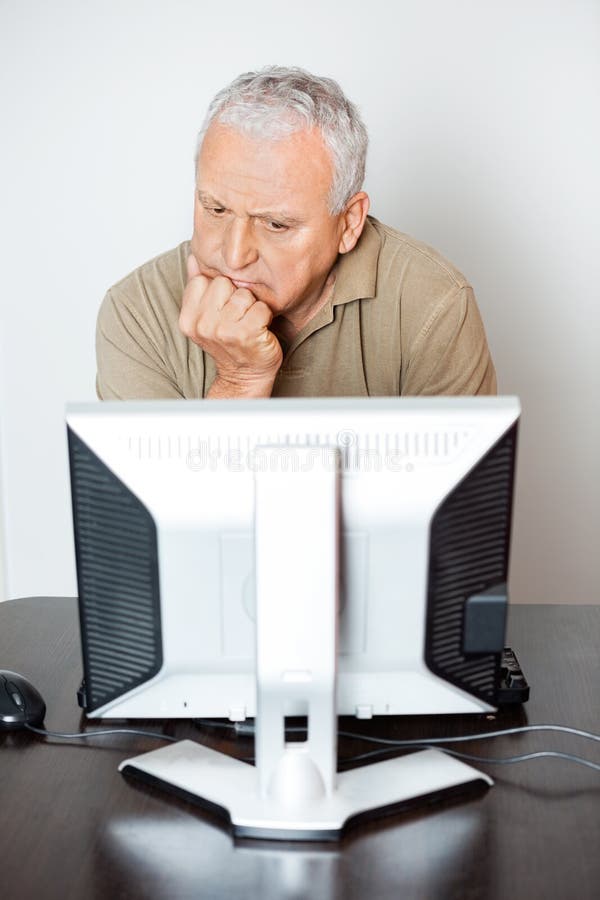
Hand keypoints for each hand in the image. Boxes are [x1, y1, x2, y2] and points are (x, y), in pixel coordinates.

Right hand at [179, 254, 282, 396]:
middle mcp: (202, 325)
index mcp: (188, 318)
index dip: (218, 292)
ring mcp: (223, 331)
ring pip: (244, 295)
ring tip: (248, 324)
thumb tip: (193, 258)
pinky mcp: (246, 334)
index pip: (203, 280)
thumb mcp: (206, 316)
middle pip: (224, 283)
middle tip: (237, 319)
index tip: (222, 310)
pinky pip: (260, 307)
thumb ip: (198, 286)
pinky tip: (259, 330)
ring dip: (251, 308)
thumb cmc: (230, 344)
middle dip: (236, 297)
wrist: (245, 375)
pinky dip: (265, 317)